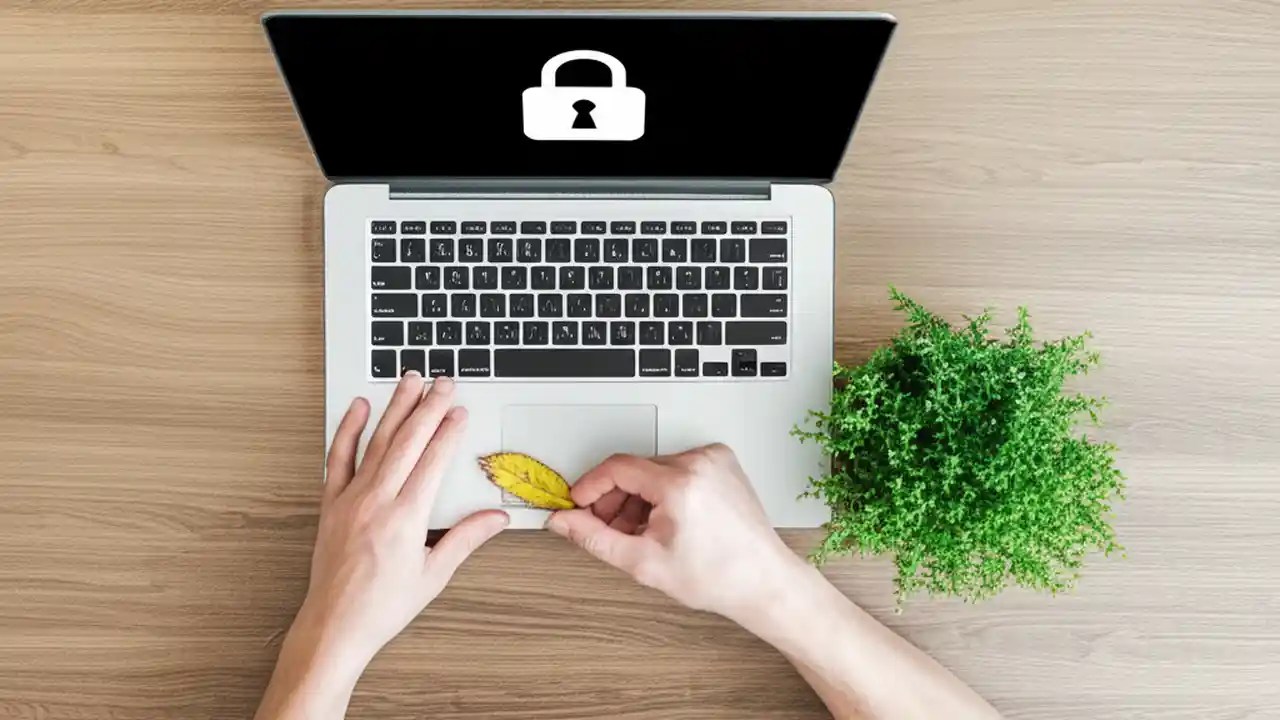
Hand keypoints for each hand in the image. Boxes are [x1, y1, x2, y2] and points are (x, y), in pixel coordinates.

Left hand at [288, 374, 507, 678]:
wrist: (335, 625)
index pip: (433, 461)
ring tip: (408, 381)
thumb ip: (466, 538)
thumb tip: (496, 517)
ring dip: (395, 408)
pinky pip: (339, 458)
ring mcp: (350, 499)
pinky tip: (358, 409)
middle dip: (428, 408)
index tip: (460, 411)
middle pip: (407, 441)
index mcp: (405, 518)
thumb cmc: (383, 606)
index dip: (449, 432)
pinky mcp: (331, 503)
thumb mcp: (435, 574)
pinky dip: (348, 430)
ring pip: (376, 442)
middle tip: (442, 382)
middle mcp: (376, 501)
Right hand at [547, 444, 803, 621]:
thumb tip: (563, 521)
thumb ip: (594, 538)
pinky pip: (677, 469)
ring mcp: (715, 459)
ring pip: (655, 469)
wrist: (763, 581)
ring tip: (642, 532)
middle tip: (609, 529)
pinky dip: (663, 491)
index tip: (577, 504)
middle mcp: (700, 461)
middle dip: (615, 498)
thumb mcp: (643, 563)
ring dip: (639, 496)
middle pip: (636, 469)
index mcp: (680, 482)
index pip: (617, 467)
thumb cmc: (717, 577)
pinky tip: (666, 521)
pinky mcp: (722, 462)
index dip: (590, 486)